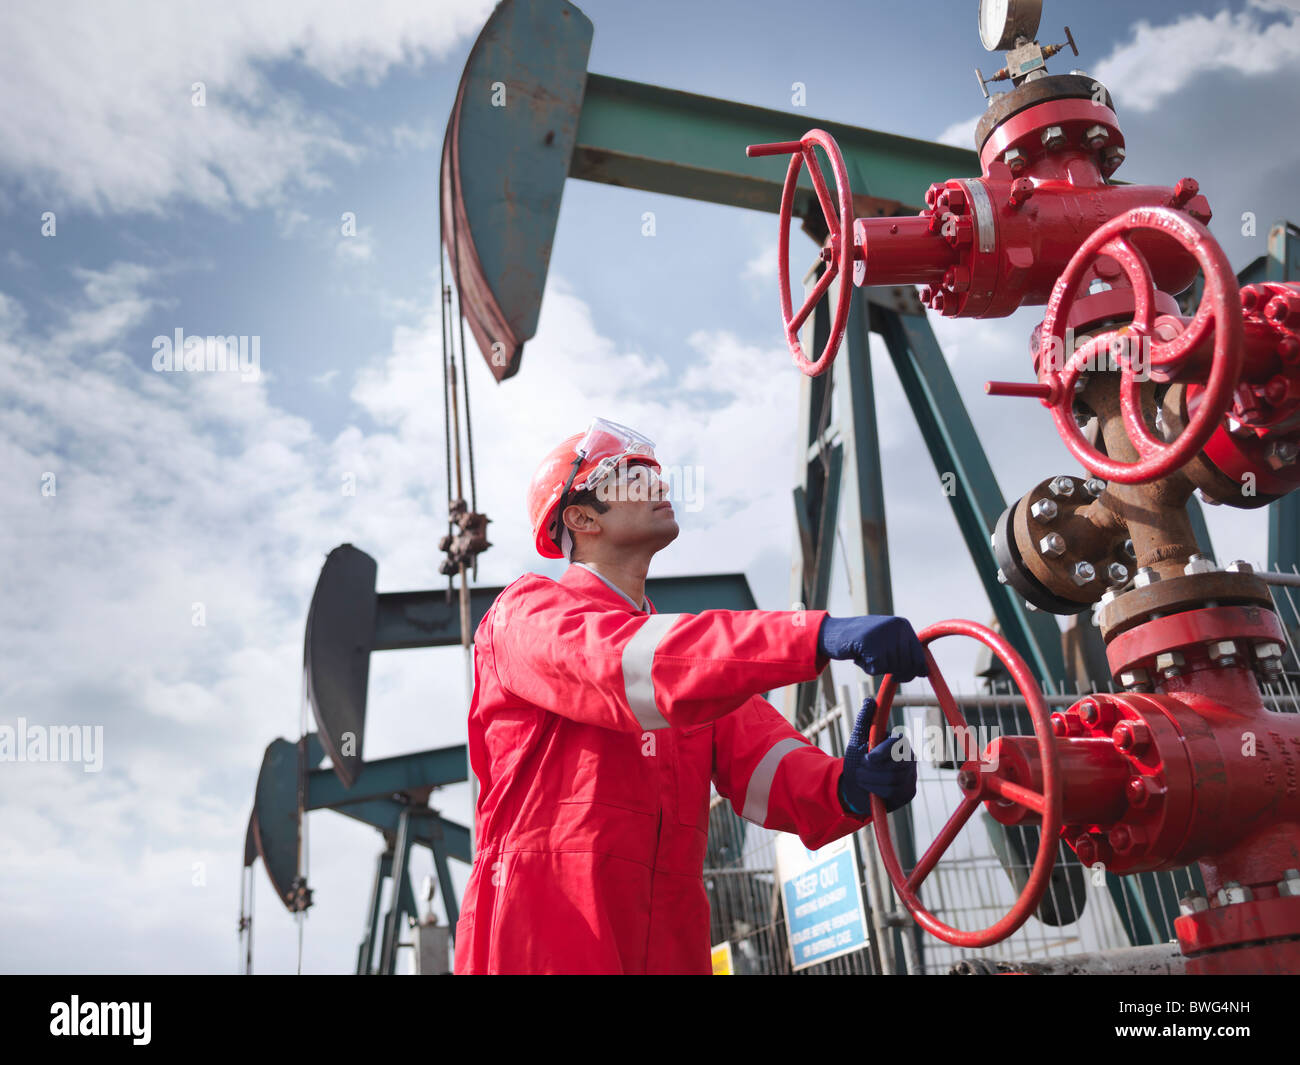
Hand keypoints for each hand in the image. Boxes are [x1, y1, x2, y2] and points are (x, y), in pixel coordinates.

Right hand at [817, 614, 926, 681]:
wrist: (834, 632)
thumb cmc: (862, 640)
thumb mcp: (886, 640)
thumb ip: (904, 652)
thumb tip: (924, 671)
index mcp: (902, 625)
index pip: (918, 654)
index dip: (915, 670)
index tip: (906, 676)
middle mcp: (895, 627)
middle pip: (907, 664)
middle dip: (897, 672)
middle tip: (880, 667)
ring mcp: (883, 635)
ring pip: (892, 668)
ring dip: (879, 668)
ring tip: (866, 655)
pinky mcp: (870, 645)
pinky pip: (877, 669)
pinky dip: (868, 669)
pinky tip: (859, 657)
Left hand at [837, 697, 916, 815]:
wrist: (855, 785)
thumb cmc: (858, 759)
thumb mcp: (857, 740)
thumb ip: (864, 720)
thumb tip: (870, 701)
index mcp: (899, 743)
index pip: (898, 744)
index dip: (883, 751)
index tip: (868, 757)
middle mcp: (909, 758)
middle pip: (895, 765)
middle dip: (871, 769)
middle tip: (860, 768)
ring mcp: (911, 776)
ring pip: (892, 781)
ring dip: (870, 780)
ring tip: (862, 777)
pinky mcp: (908, 792)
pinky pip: (893, 793)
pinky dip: (877, 791)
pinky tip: (871, 788)